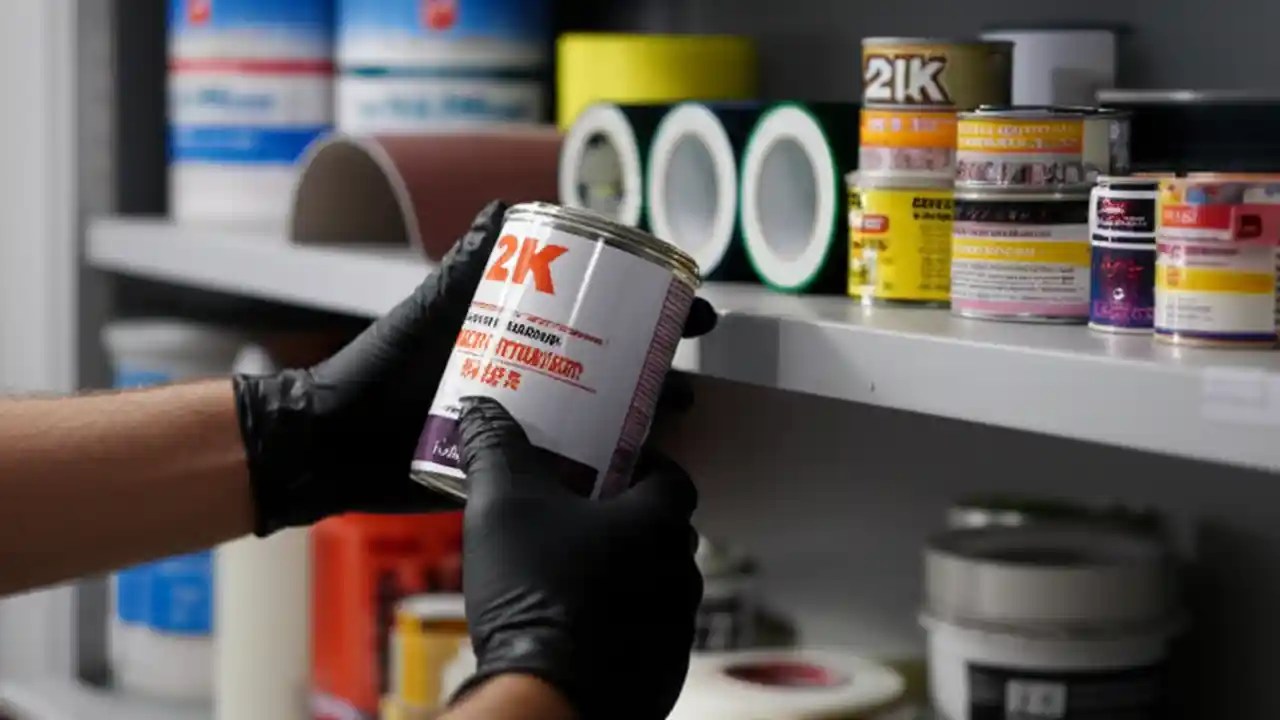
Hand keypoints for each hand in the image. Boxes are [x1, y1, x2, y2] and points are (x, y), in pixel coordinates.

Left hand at [233, 201, 716, 536]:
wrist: (332, 445)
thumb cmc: (373, 371)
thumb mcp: (423, 316)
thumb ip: (459, 270)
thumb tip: (502, 209)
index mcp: (513, 334)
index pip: (591, 313)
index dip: (642, 308)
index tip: (680, 305)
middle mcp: (527, 375)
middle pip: (608, 365)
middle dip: (656, 362)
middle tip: (689, 365)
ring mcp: (525, 423)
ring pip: (600, 415)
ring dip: (644, 413)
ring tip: (675, 415)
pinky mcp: (513, 468)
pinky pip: (571, 465)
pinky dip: (609, 463)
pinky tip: (640, 464)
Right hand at [455, 397, 701, 719]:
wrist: (548, 696)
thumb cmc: (537, 593)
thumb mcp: (504, 504)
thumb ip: (495, 449)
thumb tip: (480, 410)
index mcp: (658, 522)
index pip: (674, 476)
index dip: (644, 465)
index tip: (611, 464)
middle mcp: (681, 573)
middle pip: (666, 532)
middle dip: (629, 520)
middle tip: (582, 514)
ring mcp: (675, 628)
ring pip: (657, 585)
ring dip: (625, 575)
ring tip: (572, 571)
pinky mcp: (662, 672)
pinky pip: (646, 634)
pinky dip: (619, 623)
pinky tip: (576, 622)